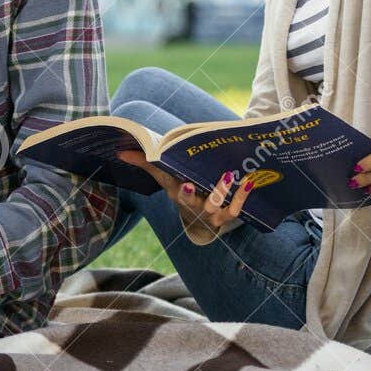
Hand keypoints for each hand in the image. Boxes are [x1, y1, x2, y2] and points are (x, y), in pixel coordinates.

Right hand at [118, 151, 253, 234]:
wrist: (198, 220)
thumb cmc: (180, 190)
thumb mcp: (164, 178)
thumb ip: (145, 163)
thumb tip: (120, 151)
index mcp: (180, 197)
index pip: (180, 196)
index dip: (184, 192)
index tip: (186, 184)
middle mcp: (196, 208)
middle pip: (202, 205)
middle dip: (212, 194)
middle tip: (222, 178)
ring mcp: (213, 214)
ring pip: (220, 208)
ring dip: (227, 194)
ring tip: (232, 176)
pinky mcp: (227, 216)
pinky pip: (236, 210)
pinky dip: (242, 197)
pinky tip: (250, 182)